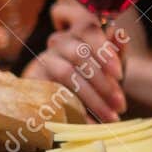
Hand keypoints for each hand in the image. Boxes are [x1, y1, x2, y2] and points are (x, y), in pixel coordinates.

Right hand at [23, 0, 125, 120]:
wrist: (62, 105)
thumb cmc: (94, 81)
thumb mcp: (109, 69)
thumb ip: (116, 53)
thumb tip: (120, 33)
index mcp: (79, 34)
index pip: (88, 28)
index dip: (104, 50)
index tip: (119, 75)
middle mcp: (59, 42)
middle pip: (79, 54)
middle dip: (103, 82)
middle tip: (120, 105)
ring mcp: (43, 60)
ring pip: (66, 73)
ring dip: (92, 98)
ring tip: (110, 117)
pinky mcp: (32, 80)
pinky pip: (53, 93)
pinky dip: (74, 110)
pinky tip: (90, 123)